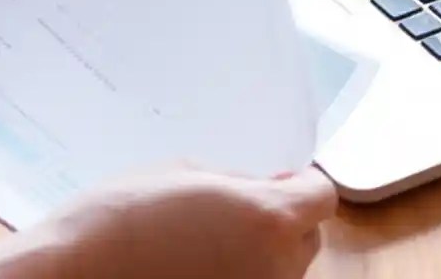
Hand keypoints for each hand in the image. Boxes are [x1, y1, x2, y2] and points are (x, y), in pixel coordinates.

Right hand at [0, 167, 337, 278]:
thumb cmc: (118, 218)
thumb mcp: (182, 173)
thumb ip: (236, 181)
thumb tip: (264, 188)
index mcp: (270, 219)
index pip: (321, 196)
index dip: (301, 183)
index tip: (279, 179)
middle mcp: (275, 268)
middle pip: (305, 239)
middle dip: (280, 220)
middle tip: (236, 209)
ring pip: (279, 272)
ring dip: (259, 254)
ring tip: (206, 243)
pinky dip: (234, 277)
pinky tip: (194, 269)